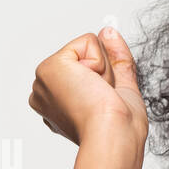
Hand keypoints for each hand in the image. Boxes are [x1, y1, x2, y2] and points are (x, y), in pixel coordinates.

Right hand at [28, 27, 148, 168]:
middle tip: (102, 100)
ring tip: (97, 96)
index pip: (89, 72)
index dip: (107, 81)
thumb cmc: (120, 128)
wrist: (114, 136)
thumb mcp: (124, 88)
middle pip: (87, 58)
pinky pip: (87, 42)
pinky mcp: (48, 68)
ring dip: (101, 70)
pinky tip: (91, 86)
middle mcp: (47, 94)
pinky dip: (99, 62)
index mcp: (61, 104)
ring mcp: (44, 81)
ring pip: (86, 49)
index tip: (105, 103)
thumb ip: (117, 58)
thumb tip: (109, 31)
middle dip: (104, 74)